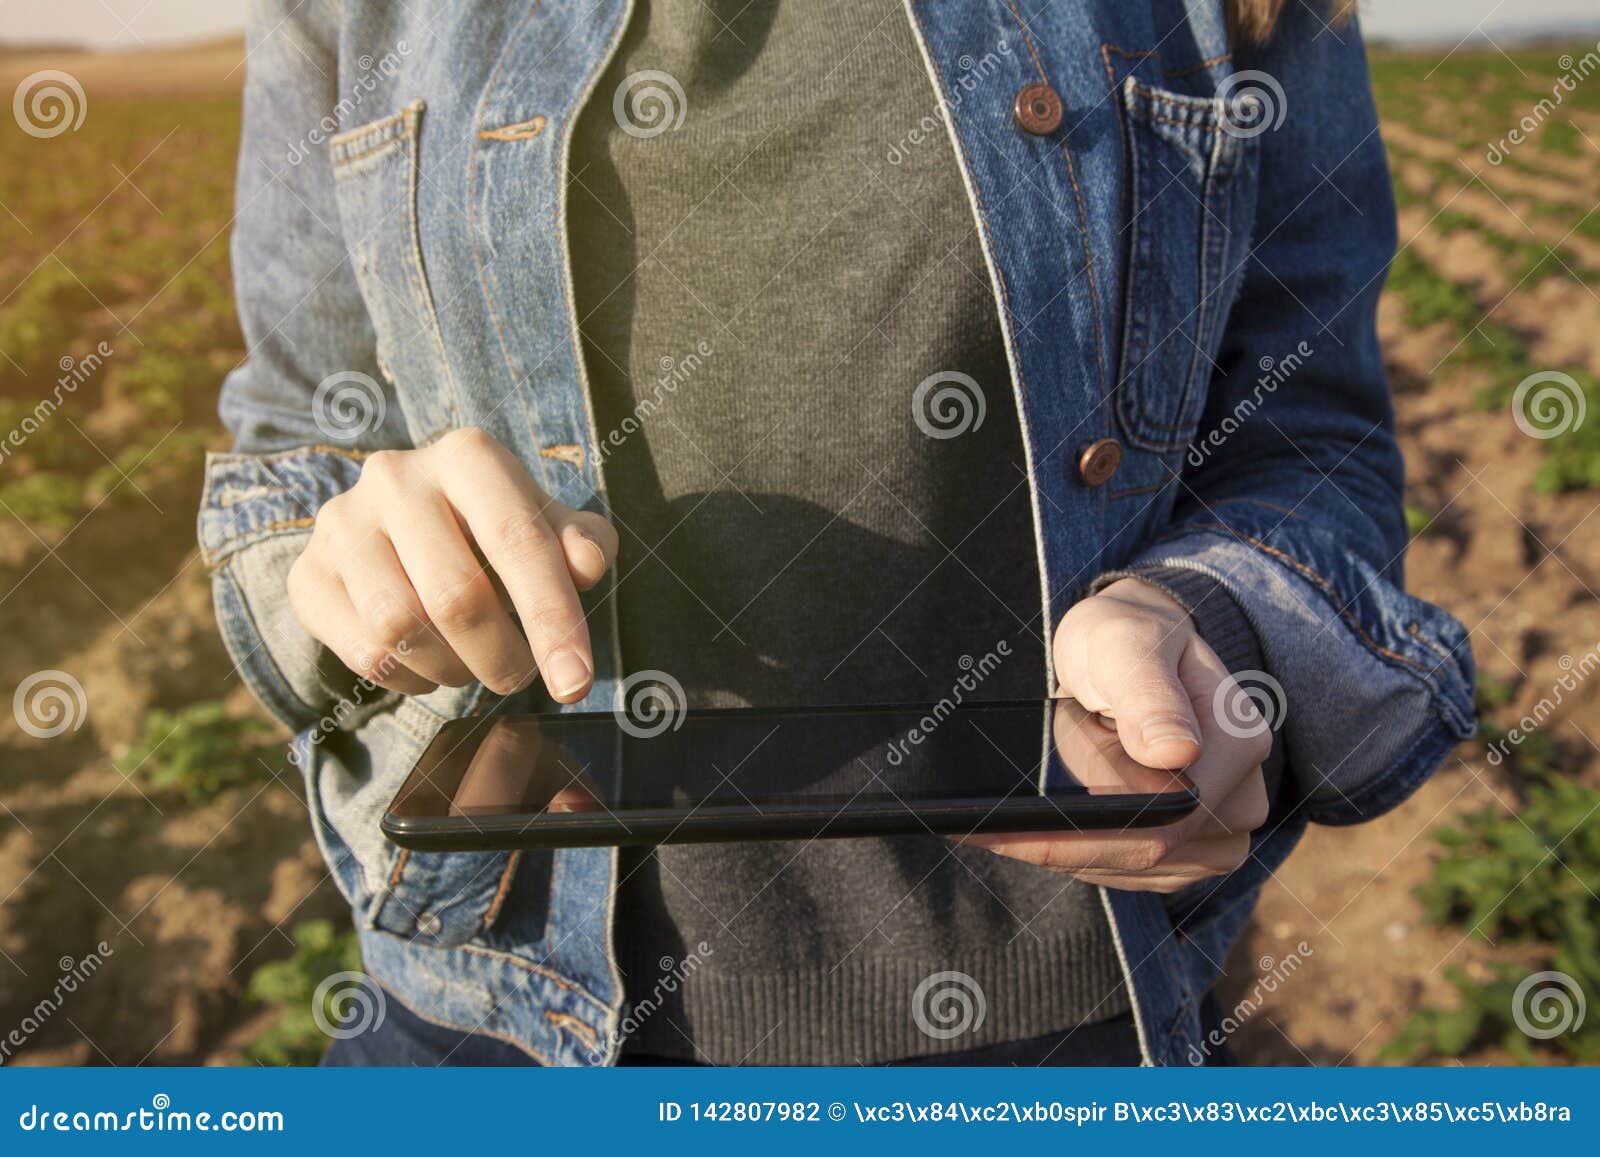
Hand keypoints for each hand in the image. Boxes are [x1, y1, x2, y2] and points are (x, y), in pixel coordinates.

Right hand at [287, 427, 617, 700]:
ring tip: (475, 665)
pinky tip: (432, 666)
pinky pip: (363, 652)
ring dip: (454, 669)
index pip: (517, 541)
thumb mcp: (549, 525)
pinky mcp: (308, 573)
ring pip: (401, 629)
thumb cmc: (496, 527)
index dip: (552, 618)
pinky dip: (410, 679)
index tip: (575, 681)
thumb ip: (581, 542)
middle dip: (502, 657)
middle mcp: (395, 477)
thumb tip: (586, 564)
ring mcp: (342, 524)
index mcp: (466, 455)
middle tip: (521, 677)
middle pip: (455, 596)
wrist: (407, 524)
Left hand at [964, 578, 1270, 891]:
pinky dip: (1081, 854)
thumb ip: (1147, 693)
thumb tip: (1175, 751)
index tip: (1003, 830)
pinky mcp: (1190, 852)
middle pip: (1145, 853)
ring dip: (1068, 850)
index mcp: (1236, 743)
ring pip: (1134, 870)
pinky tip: (1043, 826)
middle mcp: (1240, 797)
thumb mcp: (1123, 642)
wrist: (1132, 650)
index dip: (1077, 834)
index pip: (1159, 821)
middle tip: (983, 823)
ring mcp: (1218, 832)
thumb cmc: (1124, 638)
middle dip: (1062, 842)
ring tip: (1011, 814)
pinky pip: (1131, 872)